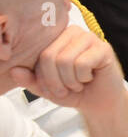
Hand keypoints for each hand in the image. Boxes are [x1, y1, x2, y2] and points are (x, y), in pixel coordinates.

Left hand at [8, 26, 126, 115]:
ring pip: (66, 60)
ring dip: (71, 81)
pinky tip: (90, 77)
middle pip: (51, 56)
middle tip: (66, 90)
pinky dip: (84, 78)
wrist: (100, 103)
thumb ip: (30, 80)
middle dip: (56, 81)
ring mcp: (90, 38)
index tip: (53, 89)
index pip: (41, 55)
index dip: (44, 77)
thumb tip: (14, 71)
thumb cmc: (75, 92)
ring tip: (79, 83)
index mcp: (57, 38)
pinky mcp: (104, 48)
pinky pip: (83, 63)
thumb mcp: (47, 88)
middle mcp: (73, 33)